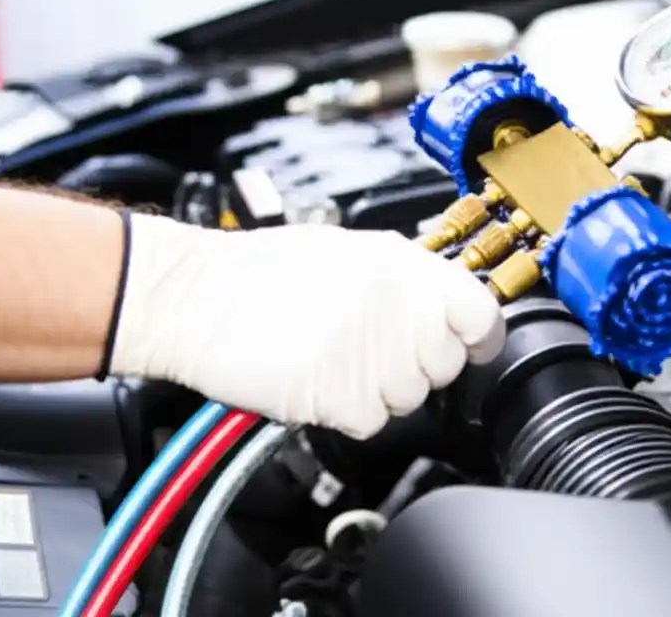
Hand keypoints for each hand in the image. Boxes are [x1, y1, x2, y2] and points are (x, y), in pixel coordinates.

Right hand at [108, 215, 504, 438]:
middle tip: (370, 349)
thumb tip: (445, 297)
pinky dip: (343, 413)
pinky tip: (315, 382)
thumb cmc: (256, 272)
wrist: (190, 297)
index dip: (478, 336)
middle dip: (415, 365)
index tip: (471, 344)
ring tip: (332, 359)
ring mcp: (368, 351)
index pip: (480, 312)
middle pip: (445, 364)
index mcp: (400, 264)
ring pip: (408, 398)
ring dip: (376, 390)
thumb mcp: (345, 248)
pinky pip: (369, 422)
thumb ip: (404, 273)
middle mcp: (392, 305)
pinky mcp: (339, 394)